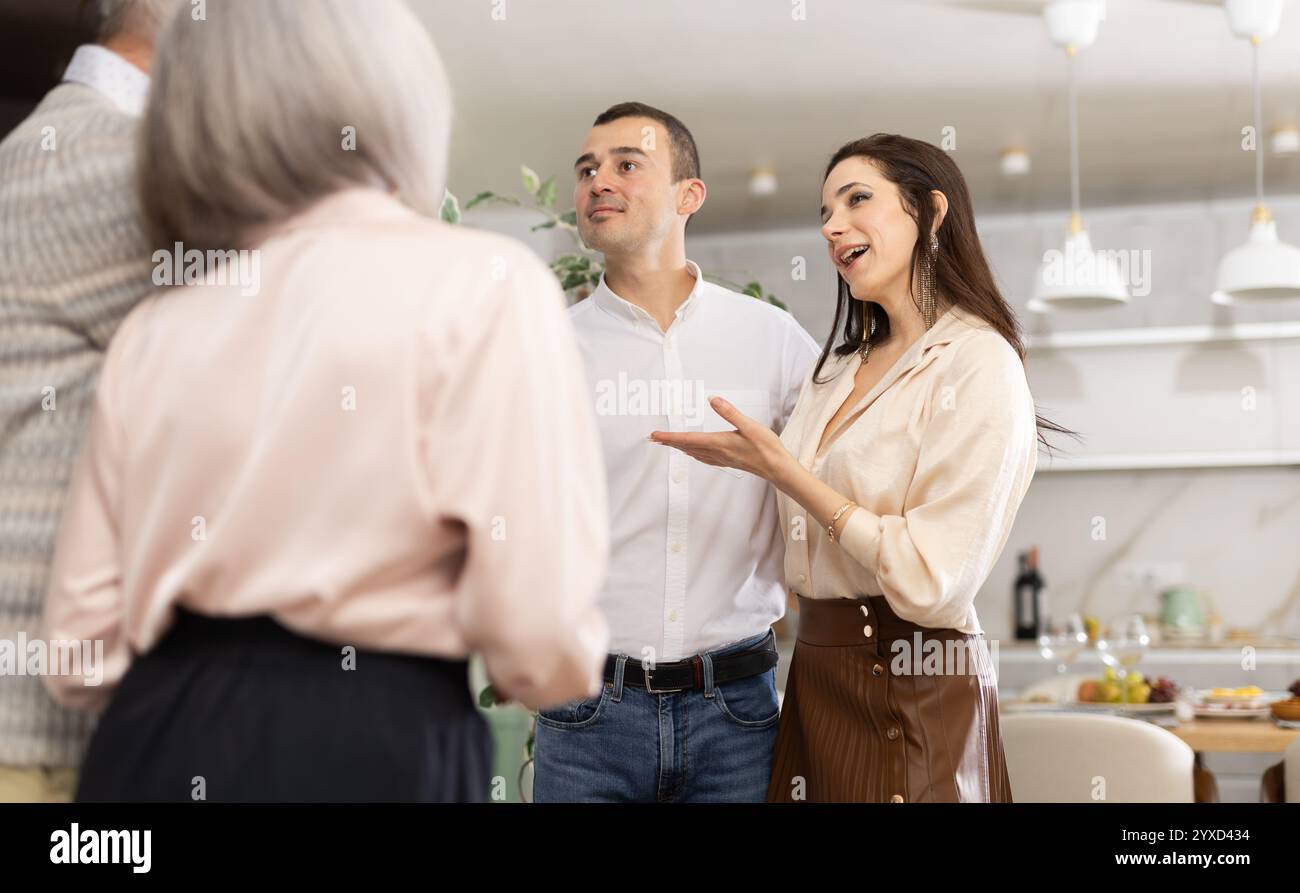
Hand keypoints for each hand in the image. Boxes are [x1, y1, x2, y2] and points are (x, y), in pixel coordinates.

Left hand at [649, 396, 796, 486]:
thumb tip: (713, 399)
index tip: (655, 435)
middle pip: (687, 447)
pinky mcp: (728, 461)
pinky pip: (704, 457)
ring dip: (679, 448)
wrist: (777, 468)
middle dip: (669, 442)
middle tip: (654, 439)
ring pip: (694, 453)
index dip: (670, 437)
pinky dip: (693, 453)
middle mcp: (717, 452)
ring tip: (668, 444)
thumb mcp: (749, 426)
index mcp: (719, 442)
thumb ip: (730, 412)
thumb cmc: (766, 448)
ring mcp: (722, 458)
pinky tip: (694, 453)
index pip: (688, 439)